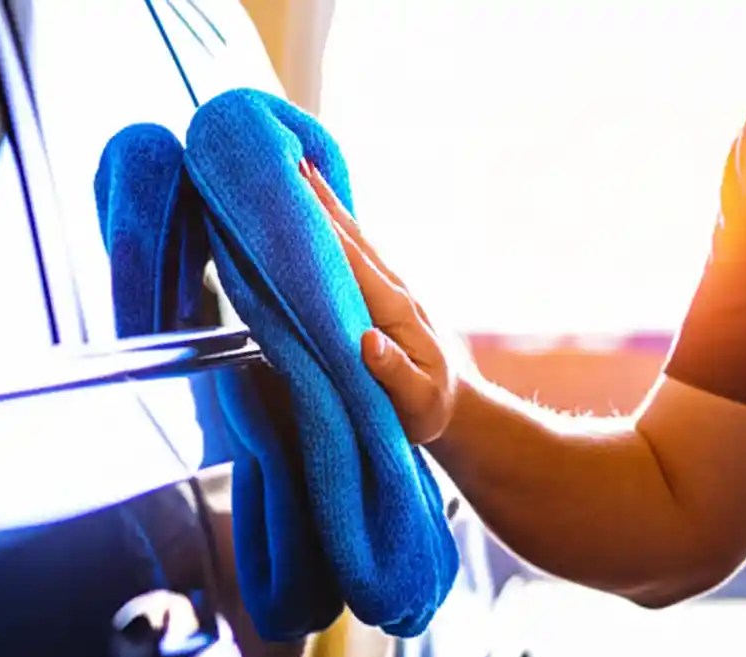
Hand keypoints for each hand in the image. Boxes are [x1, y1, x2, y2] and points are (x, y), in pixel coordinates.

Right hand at [301, 159, 462, 444]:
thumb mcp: (416, 402)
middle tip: (288, 158)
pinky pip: (351, 254)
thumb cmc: (431, 410)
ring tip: (298, 169)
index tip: (296, 191)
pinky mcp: (380, 295)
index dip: (323, 226)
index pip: (351, 260)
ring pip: (352, 239)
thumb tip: (367, 342)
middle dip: (320, 199)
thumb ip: (393, 374)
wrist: (457, 407)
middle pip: (350, 236)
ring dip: (325, 204)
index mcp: (393, 308)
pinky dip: (333, 227)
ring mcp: (386, 289)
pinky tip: (318, 211)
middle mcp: (390, 289)